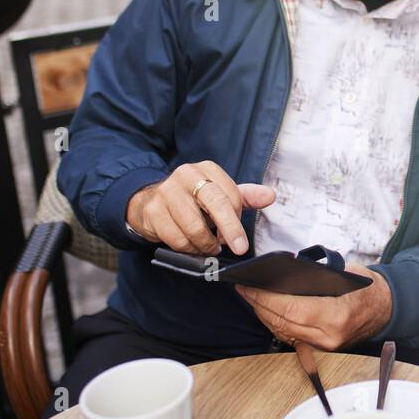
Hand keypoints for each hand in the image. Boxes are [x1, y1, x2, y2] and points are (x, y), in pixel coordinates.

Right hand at [127, 161, 274, 255]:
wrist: (148, 202)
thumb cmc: (191, 200)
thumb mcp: (219, 195)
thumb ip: (245, 196)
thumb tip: (270, 196)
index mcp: (207, 169)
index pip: (232, 194)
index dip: (237, 217)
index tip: (238, 233)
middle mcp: (186, 175)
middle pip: (215, 203)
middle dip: (231, 229)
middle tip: (239, 248)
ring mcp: (167, 193)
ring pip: (195, 227)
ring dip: (206, 244)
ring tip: (209, 246)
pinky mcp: (152, 212)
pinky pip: (176, 239)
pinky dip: (188, 248)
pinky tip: (191, 246)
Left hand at [235, 265, 392, 350]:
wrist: (388, 309)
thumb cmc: (369, 288)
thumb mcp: (345, 274)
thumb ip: (316, 277)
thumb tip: (283, 274)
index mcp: (336, 316)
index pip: (290, 309)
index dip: (264, 298)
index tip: (249, 286)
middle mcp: (329, 336)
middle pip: (282, 322)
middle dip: (259, 305)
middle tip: (244, 289)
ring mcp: (325, 346)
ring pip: (283, 332)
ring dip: (264, 315)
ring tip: (251, 298)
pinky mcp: (321, 349)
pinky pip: (291, 337)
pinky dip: (277, 324)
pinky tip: (266, 311)